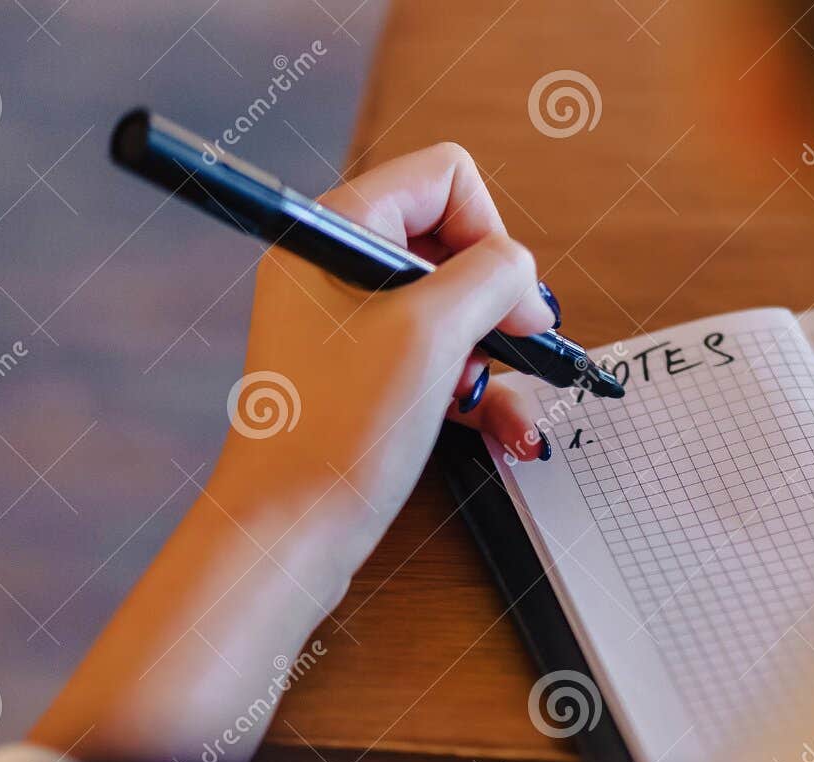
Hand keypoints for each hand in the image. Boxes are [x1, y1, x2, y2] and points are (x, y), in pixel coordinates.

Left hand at [210, 142, 560, 565]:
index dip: (490, 232)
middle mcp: (338, 267)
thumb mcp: (433, 334)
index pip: (444, 178)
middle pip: (455, 247)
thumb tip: (521, 271)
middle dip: (500, 303)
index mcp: (336, 231)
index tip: (505, 298)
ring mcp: (350, 325)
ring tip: (518, 415)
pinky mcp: (364, 379)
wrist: (289, 532)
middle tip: (524, 348)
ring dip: (498, 359)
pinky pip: (440, 362)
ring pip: (456, 313)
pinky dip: (479, 393)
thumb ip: (492, 277)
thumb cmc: (340, 430)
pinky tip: (508, 433)